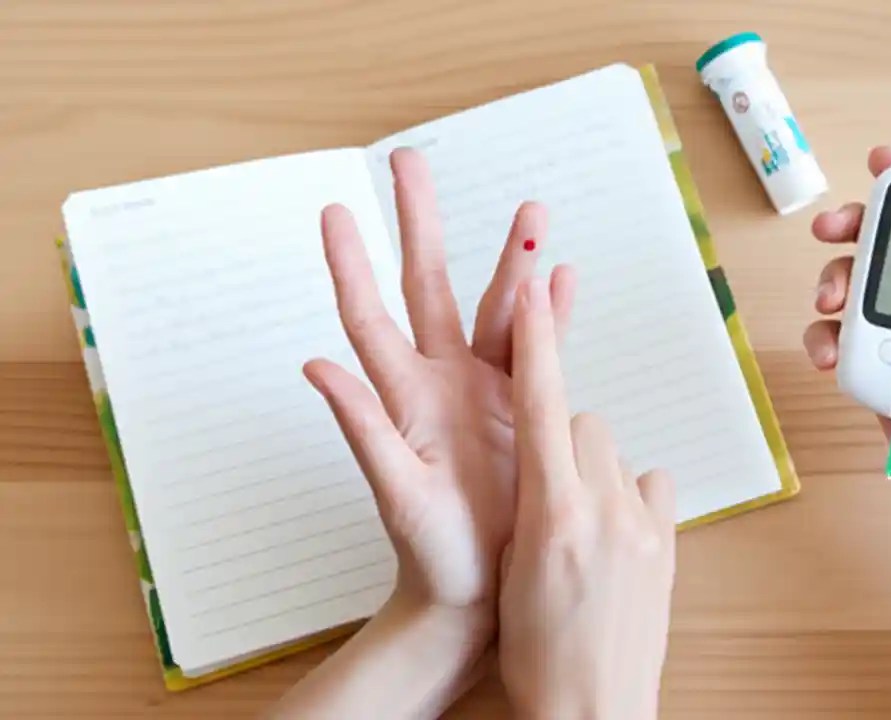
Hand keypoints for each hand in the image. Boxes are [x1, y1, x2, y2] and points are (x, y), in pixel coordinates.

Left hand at [304, 147, 574, 618]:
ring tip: (532, 211)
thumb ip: (364, 429)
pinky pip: (544, 348)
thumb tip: (316, 366)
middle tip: (409, 163)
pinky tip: (565, 276)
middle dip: (421, 223)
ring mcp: (484, 392)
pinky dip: (556, 313)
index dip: (353, 263)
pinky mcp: (525, 408)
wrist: (477, 593)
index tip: (337, 209)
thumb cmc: (431, 553)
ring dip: (514, 260)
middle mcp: (440, 382)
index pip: (371, 316)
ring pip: (499, 309)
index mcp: (403, 398)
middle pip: (429, 286)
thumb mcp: (397, 494)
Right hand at [498, 277, 676, 719]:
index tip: (534, 287)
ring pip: (614, 455)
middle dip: (560, 438)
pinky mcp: (669, 543)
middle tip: (544, 491)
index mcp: (551, 515)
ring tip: (575, 530)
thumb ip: (531, 504)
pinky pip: (649, 486)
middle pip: (582, 423)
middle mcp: (603, 511)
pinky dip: (629, 497)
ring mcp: (643, 527)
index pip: (543, 405)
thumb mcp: (513, 571)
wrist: (593, 711)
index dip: (538, 340)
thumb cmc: (537, 654)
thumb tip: (543, 469)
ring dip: (593, 472)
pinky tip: (614, 536)